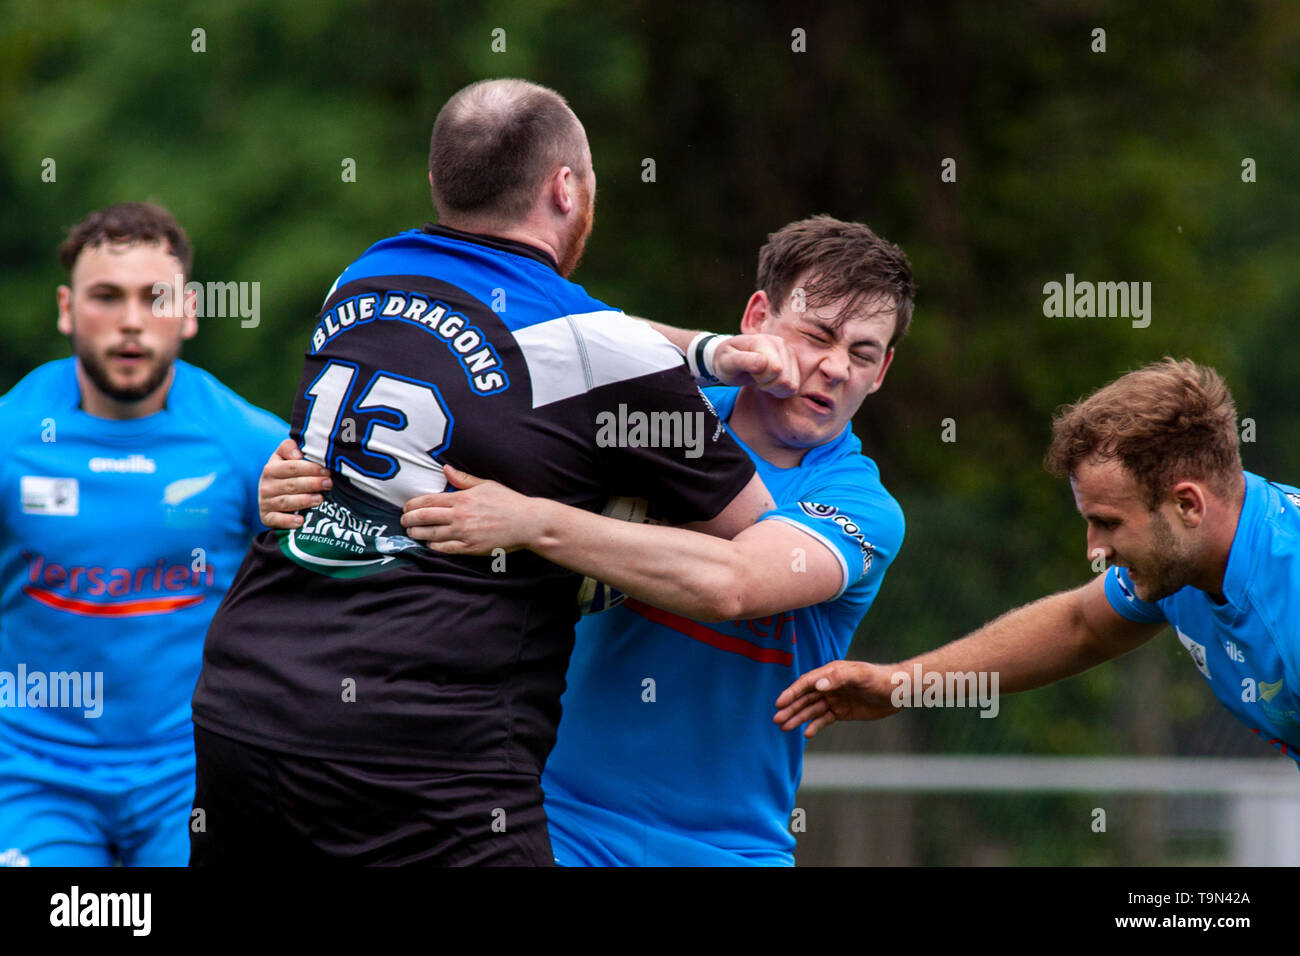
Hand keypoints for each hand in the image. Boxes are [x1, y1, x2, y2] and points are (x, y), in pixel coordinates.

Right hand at [259, 438, 330, 527]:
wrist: (272, 497)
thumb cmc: (286, 475)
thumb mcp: (284, 458)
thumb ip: (289, 448)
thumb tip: (298, 454)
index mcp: (271, 469)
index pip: (291, 467)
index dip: (310, 468)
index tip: (326, 471)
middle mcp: (266, 486)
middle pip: (291, 485)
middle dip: (312, 484)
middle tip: (328, 484)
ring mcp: (265, 503)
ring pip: (285, 502)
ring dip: (304, 501)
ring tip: (320, 499)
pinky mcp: (266, 518)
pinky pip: (276, 520)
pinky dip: (288, 521)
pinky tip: (301, 520)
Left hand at [401, 465, 540, 554]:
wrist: (527, 523)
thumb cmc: (509, 502)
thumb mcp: (486, 485)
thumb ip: (463, 479)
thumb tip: (445, 469)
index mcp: (462, 498)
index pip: (428, 501)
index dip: (412, 505)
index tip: (406, 507)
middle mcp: (460, 516)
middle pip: (424, 518)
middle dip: (409, 520)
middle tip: (403, 521)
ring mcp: (464, 533)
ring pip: (431, 534)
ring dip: (417, 534)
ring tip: (412, 533)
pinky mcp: (470, 548)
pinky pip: (445, 549)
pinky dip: (433, 547)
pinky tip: (429, 544)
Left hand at [711, 334, 799, 396]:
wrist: (732, 359)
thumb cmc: (727, 361)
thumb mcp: (726, 362)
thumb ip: (742, 361)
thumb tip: (763, 362)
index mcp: (763, 340)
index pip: (774, 369)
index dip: (760, 378)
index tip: (750, 373)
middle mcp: (780, 343)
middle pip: (784, 379)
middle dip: (768, 385)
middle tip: (755, 378)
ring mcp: (789, 353)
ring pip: (791, 384)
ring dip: (774, 388)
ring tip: (761, 380)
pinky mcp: (793, 364)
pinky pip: (794, 387)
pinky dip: (780, 390)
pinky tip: (770, 383)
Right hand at [773, 660, 902, 737]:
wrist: (898, 692)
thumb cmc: (879, 679)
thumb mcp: (860, 675)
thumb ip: (838, 678)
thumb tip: (817, 686)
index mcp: (831, 674)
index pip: (806, 683)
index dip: (792, 692)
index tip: (779, 703)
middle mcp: (830, 686)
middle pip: (805, 698)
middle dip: (790, 708)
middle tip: (776, 720)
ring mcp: (835, 699)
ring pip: (812, 710)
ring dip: (798, 718)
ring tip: (784, 728)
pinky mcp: (842, 711)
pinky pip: (824, 719)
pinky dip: (815, 726)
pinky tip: (806, 734)